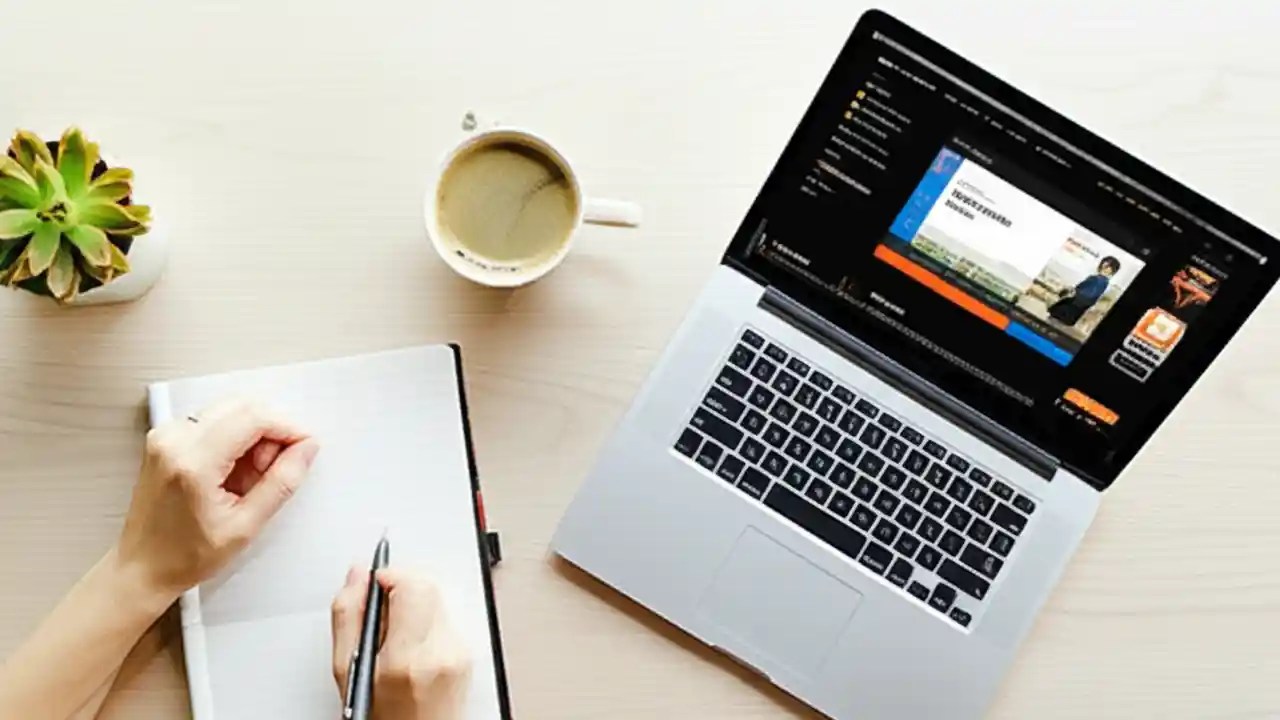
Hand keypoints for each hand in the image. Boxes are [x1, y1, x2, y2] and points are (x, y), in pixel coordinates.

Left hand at [116, 398, 318, 601]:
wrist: (143, 566)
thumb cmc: (184, 556)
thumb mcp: (245, 526)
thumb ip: (280, 483)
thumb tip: (305, 450)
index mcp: (193, 463)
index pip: (253, 418)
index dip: (287, 428)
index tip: (303, 447)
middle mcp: (174, 440)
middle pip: (242, 406)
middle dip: (271, 430)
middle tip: (276, 467)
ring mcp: (166, 435)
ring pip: (230, 410)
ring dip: (253, 434)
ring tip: (251, 475)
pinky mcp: (165, 437)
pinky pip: (213, 420)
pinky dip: (234, 437)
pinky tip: (233, 470)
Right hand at [332, 568, 471, 719]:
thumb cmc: (381, 718)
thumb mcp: (349, 673)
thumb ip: (349, 618)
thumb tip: (357, 577)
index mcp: (407, 658)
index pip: (412, 586)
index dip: (389, 575)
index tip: (372, 583)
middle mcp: (441, 652)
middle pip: (427, 587)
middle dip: (399, 588)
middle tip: (379, 610)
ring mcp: (459, 653)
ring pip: (437, 599)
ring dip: (413, 606)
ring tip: (393, 635)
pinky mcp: (468, 655)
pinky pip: (445, 620)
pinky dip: (425, 623)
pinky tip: (410, 646)